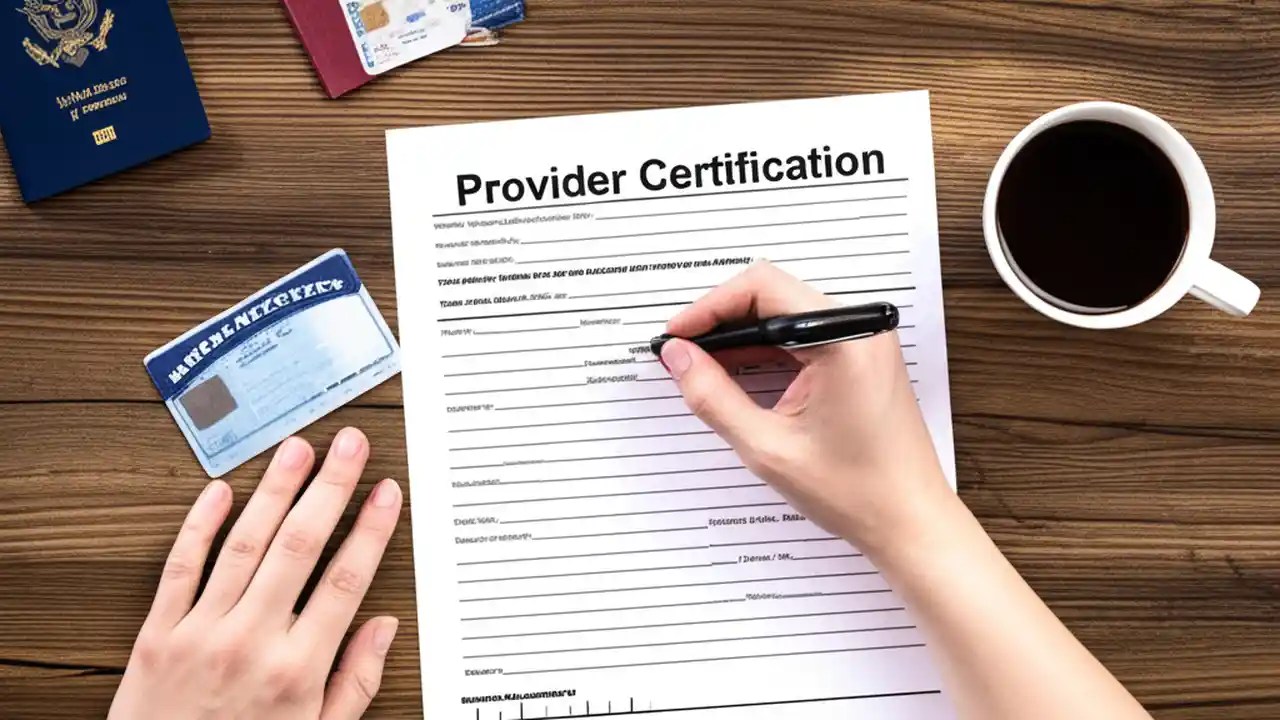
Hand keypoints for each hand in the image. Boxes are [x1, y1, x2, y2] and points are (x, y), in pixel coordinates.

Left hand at [109, 428, 402, 719]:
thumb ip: (356, 682)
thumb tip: (384, 626)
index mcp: (297, 670)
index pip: (345, 580)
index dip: (370, 529)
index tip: (386, 491)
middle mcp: (251, 642)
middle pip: (299, 546)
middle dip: (329, 488)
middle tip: (348, 445)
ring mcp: (200, 634)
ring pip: (244, 544)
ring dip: (274, 490)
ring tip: (296, 450)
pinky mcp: (156, 637)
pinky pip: (181, 567)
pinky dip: (200, 525)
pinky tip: (221, 490)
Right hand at [660, 262, 948, 552]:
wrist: (909, 522)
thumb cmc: (858, 492)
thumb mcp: (767, 447)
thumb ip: (712, 396)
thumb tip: (679, 358)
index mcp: (843, 340)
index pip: (762, 288)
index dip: (709, 307)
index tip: (678, 334)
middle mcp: (860, 329)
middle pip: (773, 294)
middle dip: (721, 320)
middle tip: (683, 352)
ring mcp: (864, 342)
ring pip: (786, 314)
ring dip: (743, 334)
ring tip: (703, 366)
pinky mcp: (862, 359)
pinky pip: (805, 335)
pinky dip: (769, 349)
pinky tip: (738, 372)